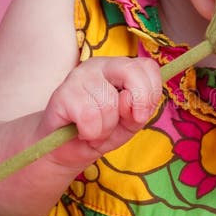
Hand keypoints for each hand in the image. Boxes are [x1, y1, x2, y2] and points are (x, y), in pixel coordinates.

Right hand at [37, 56, 162, 168]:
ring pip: (109, 103)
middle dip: (137, 102)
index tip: (142, 115)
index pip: (147, 66)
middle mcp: (99, 66)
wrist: (66, 149)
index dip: (152, 92)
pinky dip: (91, 133)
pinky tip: (83, 132)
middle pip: (130, 71)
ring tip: (96, 130)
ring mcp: (79, 76)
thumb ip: (139, 110)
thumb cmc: (100, 131)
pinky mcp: (62, 93)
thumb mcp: (129, 124)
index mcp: (119, 68)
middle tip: (124, 123)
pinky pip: (89, 116)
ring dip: (106, 128)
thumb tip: (129, 98)